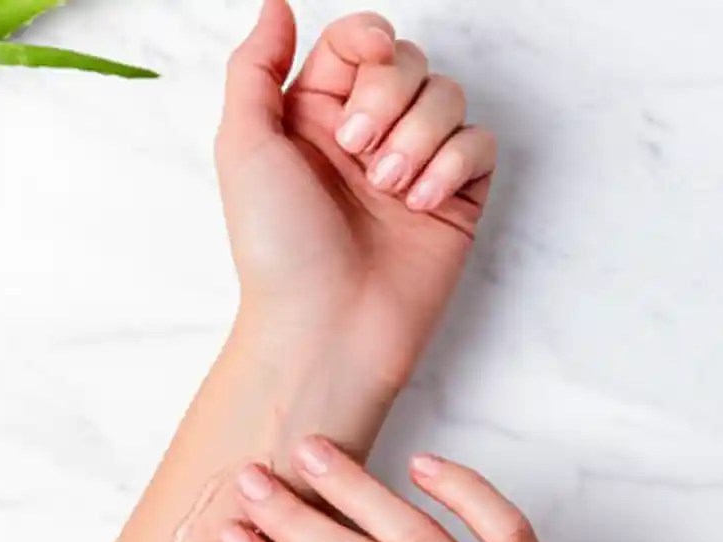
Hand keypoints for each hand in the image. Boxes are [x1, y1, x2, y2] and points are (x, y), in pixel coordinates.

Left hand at [216, 1, 496, 386]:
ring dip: (421, 135)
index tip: (365, 62)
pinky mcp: (454, 199)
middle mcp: (367, 134)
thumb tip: (276, 4)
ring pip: (448, 97)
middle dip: (390, 97)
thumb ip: (255, 67)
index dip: (368, 42)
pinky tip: (422, 204)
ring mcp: (414, 166)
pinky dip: (454, 165)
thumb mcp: (243, 147)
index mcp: (314, 115)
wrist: (325, 328)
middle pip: (409, 61)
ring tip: (389, 188)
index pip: (359, 42)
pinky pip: (479, 143)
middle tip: (359, 154)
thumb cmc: (277, 248)